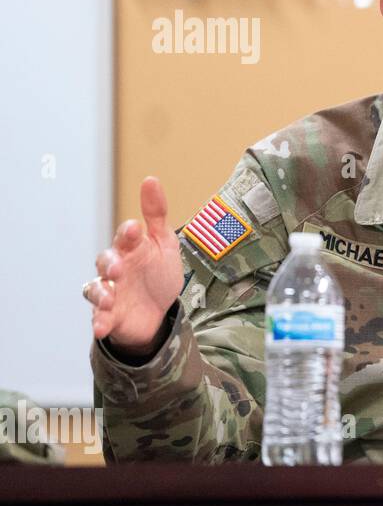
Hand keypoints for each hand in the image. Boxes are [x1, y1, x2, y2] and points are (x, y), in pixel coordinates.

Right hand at [87, 177, 184, 355]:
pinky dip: (99, 321)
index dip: (129, 233)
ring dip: (100, 293)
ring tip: (108, 299)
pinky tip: (102, 325)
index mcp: (131, 249)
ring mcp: (110, 292)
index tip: (135, 229)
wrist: (160, 312)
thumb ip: (156, 214)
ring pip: (95, 289)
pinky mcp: (109, 316)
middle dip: (109, 263)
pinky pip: (99, 318)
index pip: (125, 237)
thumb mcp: (164, 243)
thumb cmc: (158, 274)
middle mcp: (116, 269)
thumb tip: (150, 180)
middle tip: (118, 267)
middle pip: (105, 261)